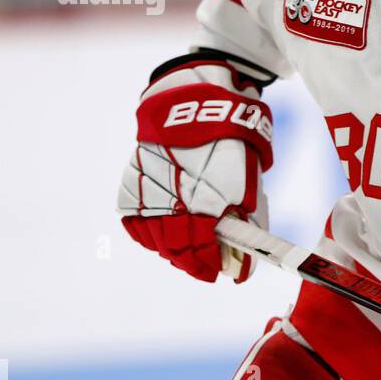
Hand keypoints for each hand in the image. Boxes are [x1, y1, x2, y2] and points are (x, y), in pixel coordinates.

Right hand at [117, 56, 273, 282]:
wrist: (197, 105)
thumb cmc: (231, 146)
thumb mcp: (248, 186)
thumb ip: (244, 226)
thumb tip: (243, 266)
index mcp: (203, 203)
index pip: (201, 250)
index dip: (210, 266)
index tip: (219, 273)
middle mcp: (171, 201)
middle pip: (175, 249)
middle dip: (191, 262)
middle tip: (204, 267)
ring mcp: (148, 193)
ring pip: (153, 239)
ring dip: (170, 250)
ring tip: (186, 252)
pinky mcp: (132, 184)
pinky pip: (135, 222)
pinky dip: (148, 234)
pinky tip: (161, 237)